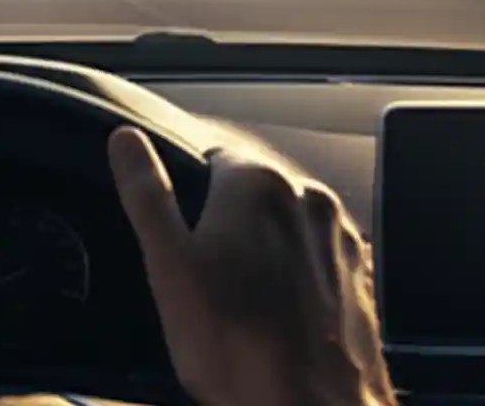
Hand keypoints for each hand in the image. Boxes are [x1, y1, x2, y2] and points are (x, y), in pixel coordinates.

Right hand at [109, 127, 394, 405]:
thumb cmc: (233, 346)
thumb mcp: (169, 267)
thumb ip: (148, 195)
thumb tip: (124, 138)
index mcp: (256, 183)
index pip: (209, 156)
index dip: (186, 193)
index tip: (178, 235)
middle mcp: (307, 196)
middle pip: (250, 189)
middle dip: (225, 218)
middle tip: (201, 273)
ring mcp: (340, 235)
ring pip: (283, 221)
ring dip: (260, 243)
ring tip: (238, 298)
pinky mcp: (360, 274)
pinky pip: (312, 253)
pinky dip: (292, 269)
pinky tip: (275, 311)